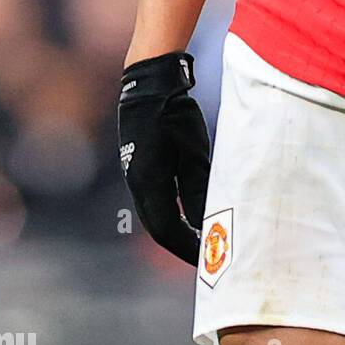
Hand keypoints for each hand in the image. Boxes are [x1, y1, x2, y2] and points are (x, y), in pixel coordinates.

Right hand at [118, 51, 209, 264]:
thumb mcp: (194, 152)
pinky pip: (154, 202)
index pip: (167, 230)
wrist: (150, 86)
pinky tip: (188, 215)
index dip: (187, 247)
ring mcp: (136, 176)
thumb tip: (206, 220)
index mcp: (150, 184)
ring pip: (155, 216)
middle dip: (181, 244)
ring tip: (200, 239)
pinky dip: (171, 215)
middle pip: (159, 228)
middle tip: (207, 255)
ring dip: (176, 231)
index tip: (207, 258)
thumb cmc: (175, 115)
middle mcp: (138, 185)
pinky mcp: (140, 168)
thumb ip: (198, 188)